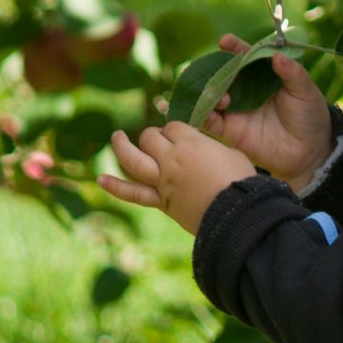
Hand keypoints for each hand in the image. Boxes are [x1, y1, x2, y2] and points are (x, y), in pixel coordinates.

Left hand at [98, 123, 255, 237]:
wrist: (238, 215)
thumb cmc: (242, 181)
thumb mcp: (231, 153)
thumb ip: (211, 147)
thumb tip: (203, 150)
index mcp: (191, 142)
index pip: (173, 126)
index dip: (175, 130)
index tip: (182, 136)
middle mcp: (171, 158)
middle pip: (151, 137)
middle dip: (154, 136)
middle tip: (160, 141)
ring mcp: (163, 180)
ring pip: (134, 159)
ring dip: (121, 147)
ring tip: (117, 137)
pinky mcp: (161, 201)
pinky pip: (134, 193)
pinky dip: (116, 187)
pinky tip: (100, 180)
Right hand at [199, 34, 334, 187]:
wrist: (310, 151)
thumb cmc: (310, 116)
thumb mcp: (305, 91)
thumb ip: (293, 73)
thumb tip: (277, 55)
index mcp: (263, 76)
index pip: (245, 56)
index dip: (234, 48)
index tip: (225, 41)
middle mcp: (246, 90)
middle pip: (224, 74)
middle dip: (216, 70)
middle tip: (218, 71)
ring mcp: (236, 110)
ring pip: (213, 96)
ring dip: (210, 93)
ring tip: (223, 99)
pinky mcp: (231, 131)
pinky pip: (211, 122)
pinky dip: (205, 116)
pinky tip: (209, 113)